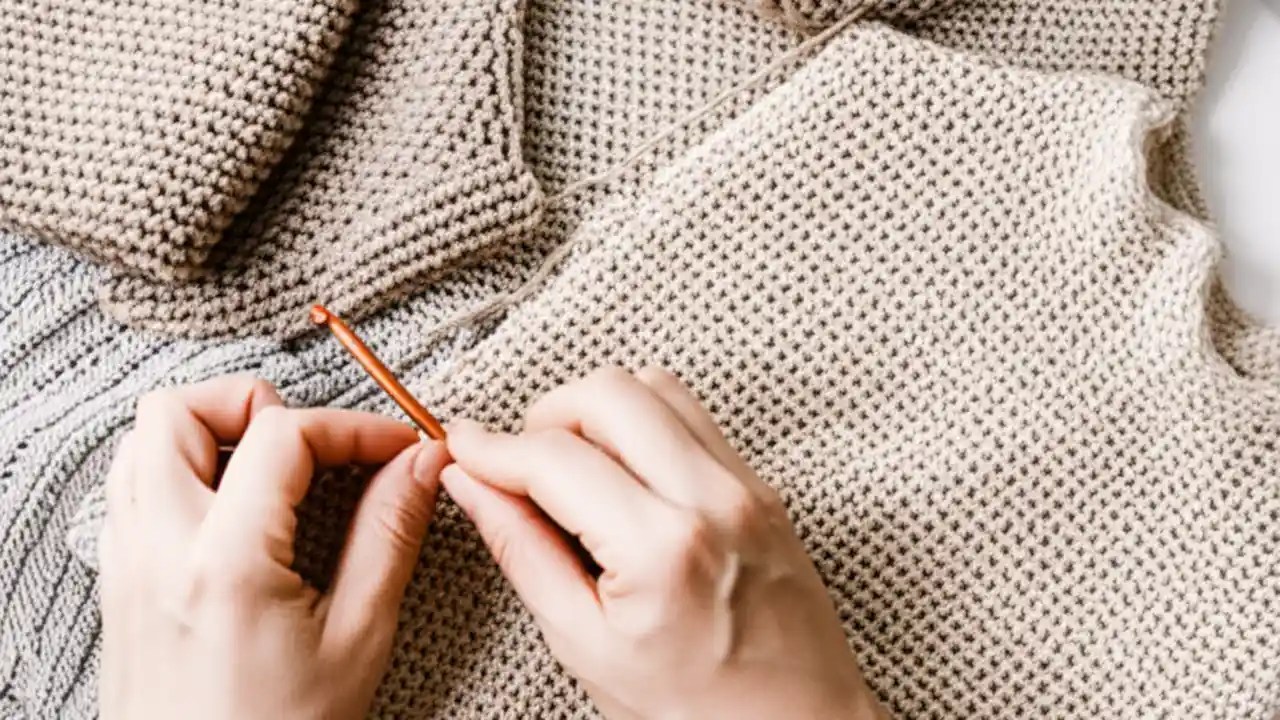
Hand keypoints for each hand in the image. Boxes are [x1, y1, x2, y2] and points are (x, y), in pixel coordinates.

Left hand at [99, 376, 447, 719]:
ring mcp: (125, 566)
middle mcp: (156, 552)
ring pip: (142, 442)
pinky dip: (182, 471)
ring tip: (277, 471)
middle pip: (176, 410)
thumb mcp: (358, 640)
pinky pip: (131, 490)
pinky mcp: (118, 585)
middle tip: (313, 441)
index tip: (395, 447)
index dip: (352, 425)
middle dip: (255, 403)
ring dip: (211, 432)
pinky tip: (237, 511)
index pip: (280, 434)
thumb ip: (390, 536)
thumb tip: (421, 465)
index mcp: (222, 564)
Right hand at [444, 367, 888, 719]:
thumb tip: (473, 485)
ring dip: (598, 411)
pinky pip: (692, 417)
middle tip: (524, 464)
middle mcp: (713, 499)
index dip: (493, 447)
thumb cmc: (698, 707)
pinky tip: (624, 477)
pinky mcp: (761, 485)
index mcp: (663, 548)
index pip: (556, 457)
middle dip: (547, 415)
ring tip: (575, 470)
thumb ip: (522, 552)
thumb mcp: (586, 645)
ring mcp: (746, 485)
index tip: (463, 448)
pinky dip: (643, 425)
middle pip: (609, 392)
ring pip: (655, 387)